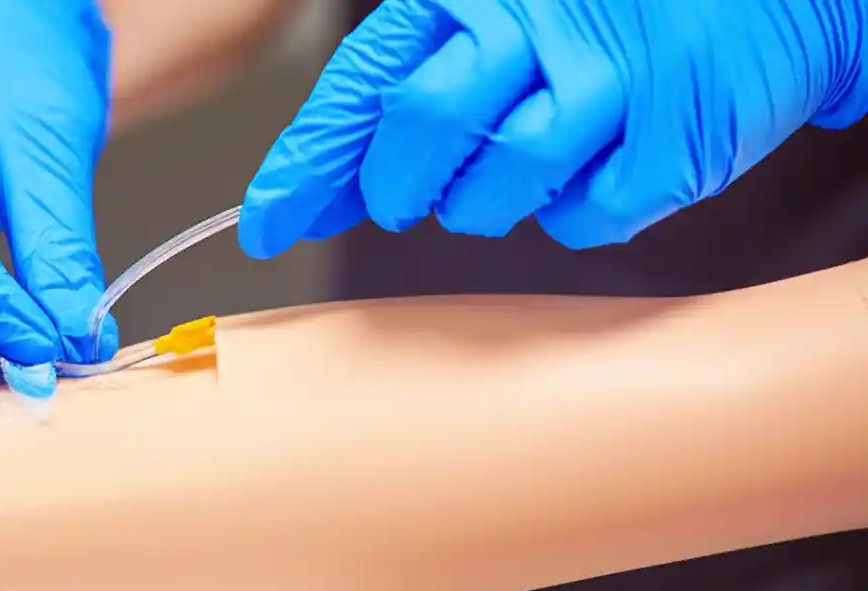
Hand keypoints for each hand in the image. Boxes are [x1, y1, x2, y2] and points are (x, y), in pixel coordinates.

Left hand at [239, 0, 867, 258]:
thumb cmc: (608, 12)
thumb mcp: (496, 21)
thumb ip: (402, 91)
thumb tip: (315, 187)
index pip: (363, 80)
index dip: (307, 162)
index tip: (267, 224)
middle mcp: (537, 22)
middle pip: (421, 126)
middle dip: (396, 184)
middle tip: (404, 196)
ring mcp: (608, 85)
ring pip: (495, 187)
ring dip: (483, 202)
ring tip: (515, 165)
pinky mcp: (668, 148)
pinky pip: (579, 220)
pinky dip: (569, 211)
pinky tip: (590, 168)